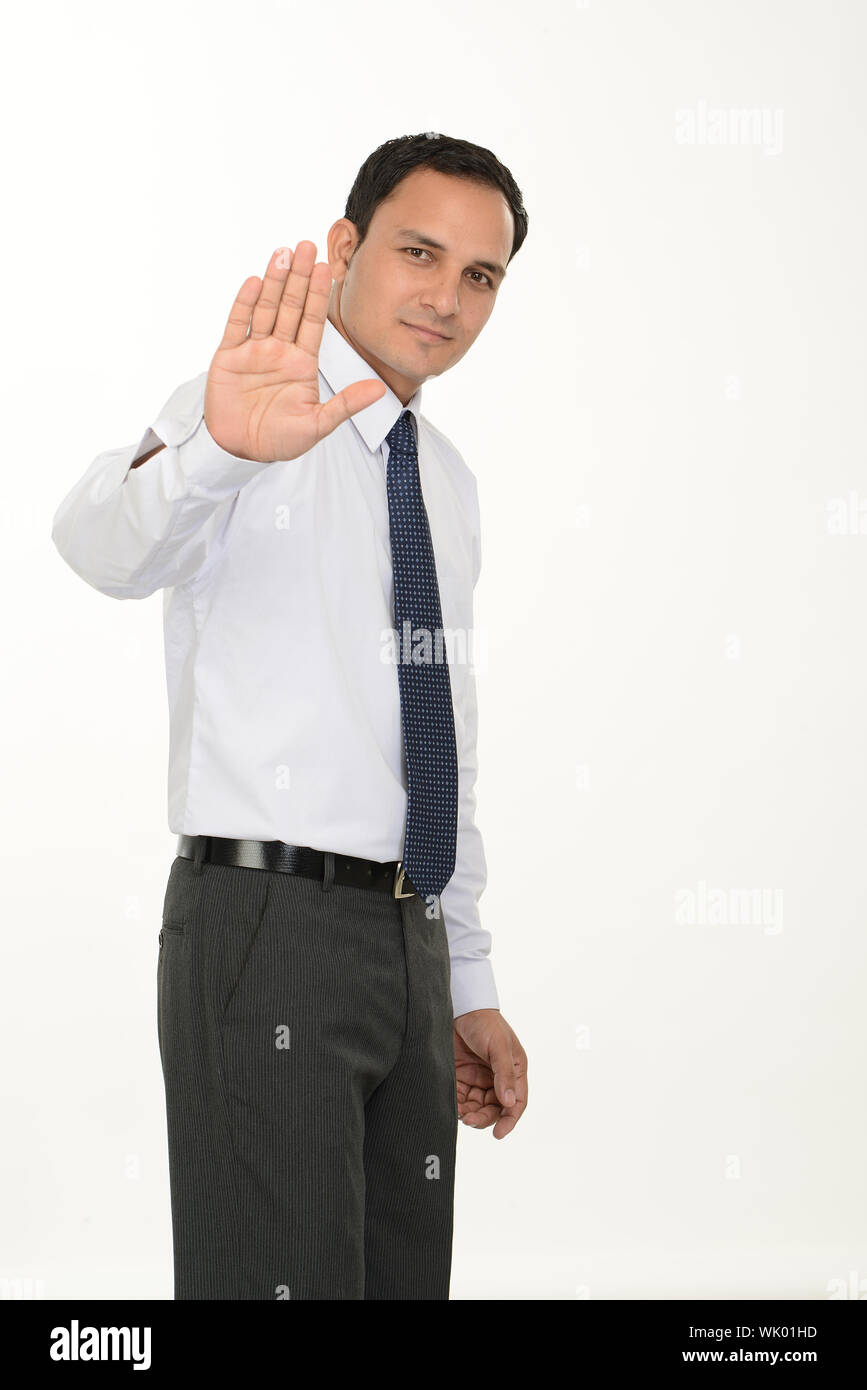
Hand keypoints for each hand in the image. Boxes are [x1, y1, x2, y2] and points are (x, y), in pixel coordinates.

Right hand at [204, 242, 386, 462]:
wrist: (242, 451)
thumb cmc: (280, 439)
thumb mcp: (317, 425)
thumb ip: (346, 405)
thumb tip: (379, 389)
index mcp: (301, 363)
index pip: (313, 321)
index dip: (319, 295)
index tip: (328, 267)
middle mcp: (279, 351)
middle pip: (290, 307)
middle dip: (299, 277)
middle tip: (307, 246)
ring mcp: (253, 351)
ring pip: (266, 309)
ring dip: (274, 282)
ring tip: (282, 253)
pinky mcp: (228, 357)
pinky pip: (237, 325)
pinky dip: (245, 304)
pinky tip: (255, 282)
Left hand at [453, 1009, 527, 1139]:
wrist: (459, 1007)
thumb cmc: (485, 1022)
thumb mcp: (500, 1045)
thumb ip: (504, 1074)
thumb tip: (509, 1103)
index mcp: (514, 1070)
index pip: (517, 1102)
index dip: (510, 1120)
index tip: (499, 1133)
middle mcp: (498, 1078)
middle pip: (495, 1109)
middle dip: (485, 1118)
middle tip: (471, 1120)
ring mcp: (478, 1079)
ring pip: (478, 1107)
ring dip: (470, 1114)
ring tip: (461, 1114)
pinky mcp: (461, 1077)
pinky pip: (461, 1099)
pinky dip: (458, 1106)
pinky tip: (453, 1107)